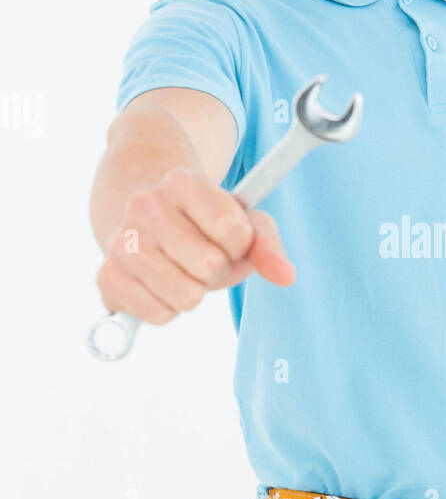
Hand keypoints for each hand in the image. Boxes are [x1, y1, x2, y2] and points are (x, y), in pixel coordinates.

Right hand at [96, 166, 294, 324]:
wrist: (139, 214)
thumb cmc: (200, 222)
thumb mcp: (240, 220)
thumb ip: (267, 245)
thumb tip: (287, 276)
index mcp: (182, 183)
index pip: (234, 231)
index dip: (241, 244)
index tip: (229, 236)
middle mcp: (145, 207)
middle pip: (211, 267)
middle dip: (217, 270)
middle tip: (203, 257)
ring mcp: (121, 242)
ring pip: (186, 297)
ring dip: (193, 292)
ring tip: (182, 270)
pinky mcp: (107, 277)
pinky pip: (160, 315)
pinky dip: (168, 308)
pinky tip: (160, 284)